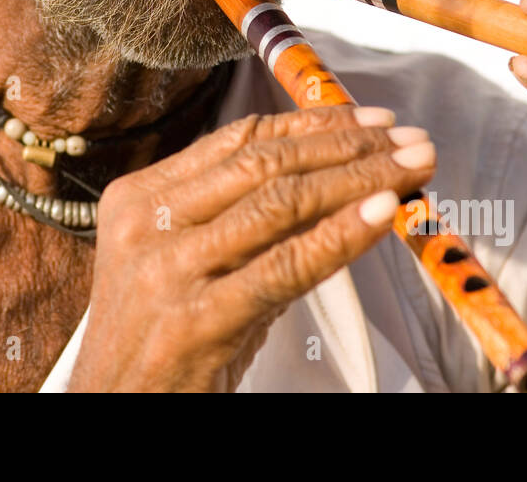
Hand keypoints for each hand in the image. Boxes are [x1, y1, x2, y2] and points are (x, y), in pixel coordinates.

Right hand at [64, 105, 434, 391]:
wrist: (114, 409)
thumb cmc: (157, 343)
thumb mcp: (182, 264)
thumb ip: (240, 222)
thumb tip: (333, 184)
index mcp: (139, 199)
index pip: (240, 141)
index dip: (313, 123)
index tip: (369, 118)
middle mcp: (149, 224)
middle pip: (265, 164)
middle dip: (348, 145)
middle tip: (408, 140)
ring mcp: (169, 270)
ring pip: (279, 203)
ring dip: (359, 179)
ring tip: (412, 169)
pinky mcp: (197, 319)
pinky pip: (285, 267)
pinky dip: (340, 236)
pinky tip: (381, 216)